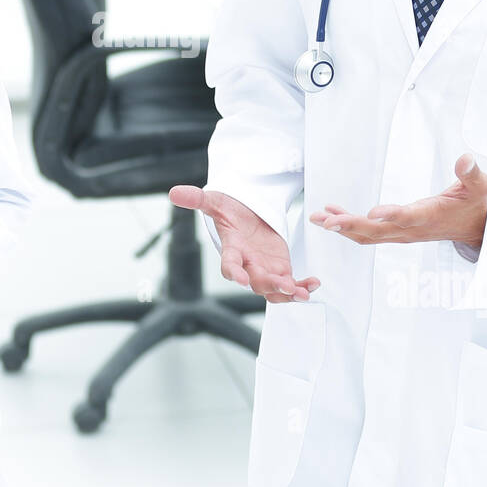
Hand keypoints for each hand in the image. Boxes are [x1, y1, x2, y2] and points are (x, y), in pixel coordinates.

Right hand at [169, 186, 318, 302]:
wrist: (246, 215)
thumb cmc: (230, 210)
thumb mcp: (215, 201)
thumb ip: (197, 199)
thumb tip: (173, 192)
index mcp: (232, 250)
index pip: (229, 264)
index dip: (234, 272)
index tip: (239, 279)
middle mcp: (247, 265)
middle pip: (256, 282)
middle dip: (270, 285)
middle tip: (285, 285)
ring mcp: (264, 270)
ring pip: (274, 290)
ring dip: (288, 294)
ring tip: (303, 293)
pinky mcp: (280, 270)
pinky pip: (290, 285)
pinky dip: (302, 287)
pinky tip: (313, 284)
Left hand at [308, 153, 486, 247]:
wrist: (475, 227)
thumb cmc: (474, 204)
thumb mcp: (479, 186)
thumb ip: (471, 173)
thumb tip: (467, 158)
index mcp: (430, 215)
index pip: (409, 217)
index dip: (391, 215)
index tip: (372, 212)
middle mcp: (412, 229)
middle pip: (377, 231)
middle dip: (350, 226)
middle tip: (326, 220)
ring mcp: (402, 233)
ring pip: (367, 235)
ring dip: (342, 227)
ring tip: (318, 218)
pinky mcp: (397, 232)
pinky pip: (368, 233)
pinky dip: (348, 224)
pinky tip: (331, 214)